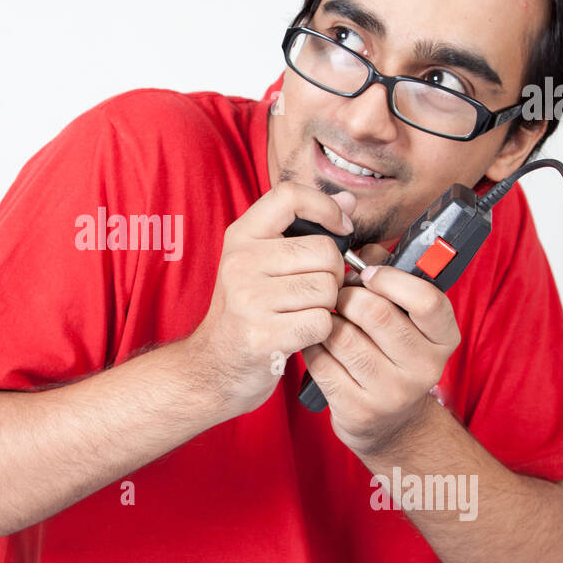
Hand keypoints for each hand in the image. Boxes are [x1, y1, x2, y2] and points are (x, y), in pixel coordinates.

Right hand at [187, 181, 355, 417]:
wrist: (212, 367)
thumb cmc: (247, 311)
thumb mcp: (263, 262)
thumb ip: (306, 229)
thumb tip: (349, 201)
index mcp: (241, 237)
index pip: (290, 195)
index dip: (326, 207)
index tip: (340, 229)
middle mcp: (240, 263)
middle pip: (325, 251)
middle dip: (333, 274)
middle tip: (315, 291)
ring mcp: (249, 299)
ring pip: (327, 288)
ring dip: (327, 306)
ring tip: (303, 313)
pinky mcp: (263, 335)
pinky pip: (322, 322)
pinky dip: (321, 331)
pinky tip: (301, 334)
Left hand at [302, 243, 460, 454]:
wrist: (389, 424)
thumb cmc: (392, 354)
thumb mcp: (406, 320)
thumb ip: (389, 280)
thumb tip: (364, 252)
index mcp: (444, 339)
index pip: (427, 300)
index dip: (391, 279)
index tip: (368, 273)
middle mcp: (425, 368)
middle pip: (376, 313)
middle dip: (348, 296)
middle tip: (339, 295)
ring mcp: (392, 393)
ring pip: (343, 336)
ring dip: (328, 321)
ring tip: (330, 320)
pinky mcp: (358, 410)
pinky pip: (322, 362)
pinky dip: (313, 346)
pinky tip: (320, 345)